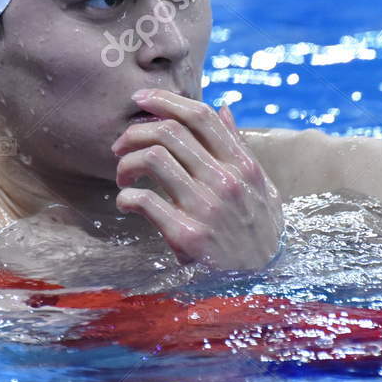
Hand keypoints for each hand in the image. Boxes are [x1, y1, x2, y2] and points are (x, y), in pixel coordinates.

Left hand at [111, 89, 283, 270]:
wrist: (262, 282)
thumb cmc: (259, 232)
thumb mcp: (261, 187)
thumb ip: (240, 148)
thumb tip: (224, 109)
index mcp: (243, 165)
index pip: (201, 116)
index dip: (165, 100)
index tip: (140, 99)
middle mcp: (226, 181)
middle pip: (169, 132)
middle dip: (135, 132)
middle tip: (120, 146)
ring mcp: (206, 208)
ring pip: (152, 159)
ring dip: (127, 162)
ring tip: (123, 176)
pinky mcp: (187, 235)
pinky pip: (144, 201)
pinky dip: (126, 197)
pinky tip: (126, 203)